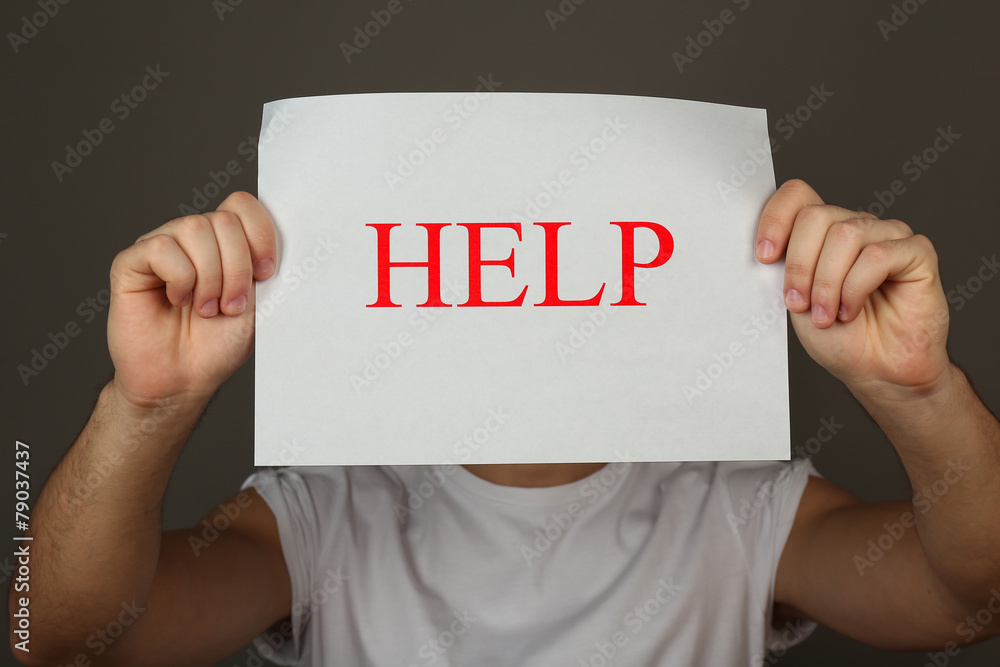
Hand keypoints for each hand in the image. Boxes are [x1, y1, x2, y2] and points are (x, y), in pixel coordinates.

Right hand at [107, 192, 275, 407]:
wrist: (182, 381)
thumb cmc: (217, 345)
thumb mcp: (257, 303)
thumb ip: (262, 266)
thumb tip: (281, 237)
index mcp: (223, 243)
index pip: (241, 205)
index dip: (259, 234)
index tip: (265, 275)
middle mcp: (191, 239)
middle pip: (223, 220)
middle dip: (237, 268)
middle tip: (230, 306)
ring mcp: (161, 247)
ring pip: (193, 228)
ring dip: (209, 277)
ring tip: (205, 308)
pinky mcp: (131, 263)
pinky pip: (161, 248)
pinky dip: (180, 279)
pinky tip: (176, 301)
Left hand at [754, 180, 949, 395]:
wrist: (876, 371)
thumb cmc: (839, 337)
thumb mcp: (796, 299)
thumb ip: (784, 266)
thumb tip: (765, 244)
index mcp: (823, 233)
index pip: (797, 196)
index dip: (775, 218)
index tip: (764, 257)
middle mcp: (855, 226)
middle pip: (816, 216)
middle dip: (800, 265)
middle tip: (799, 304)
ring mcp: (888, 235)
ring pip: (845, 235)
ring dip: (827, 283)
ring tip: (827, 315)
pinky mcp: (917, 251)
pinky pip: (877, 255)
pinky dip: (856, 288)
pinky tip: (852, 310)